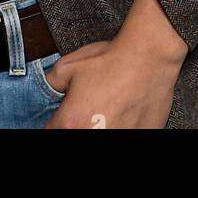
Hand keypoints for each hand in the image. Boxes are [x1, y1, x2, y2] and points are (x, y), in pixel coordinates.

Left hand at [41, 35, 180, 129]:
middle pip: (77, 134)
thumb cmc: (112, 61)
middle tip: (88, 111)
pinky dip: (120, 126)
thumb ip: (50, 85)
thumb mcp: (68, 65)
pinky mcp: (140, 138)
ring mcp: (119, 139)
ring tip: (107, 111)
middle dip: (78, 124)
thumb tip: (48, 95)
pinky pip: (124, 135)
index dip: (57, 122)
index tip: (64, 116)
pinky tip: (122, 114)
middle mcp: (93, 136)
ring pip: (98, 136)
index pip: (52, 132)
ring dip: (99, 126)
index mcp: (71, 122)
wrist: (148, 58)